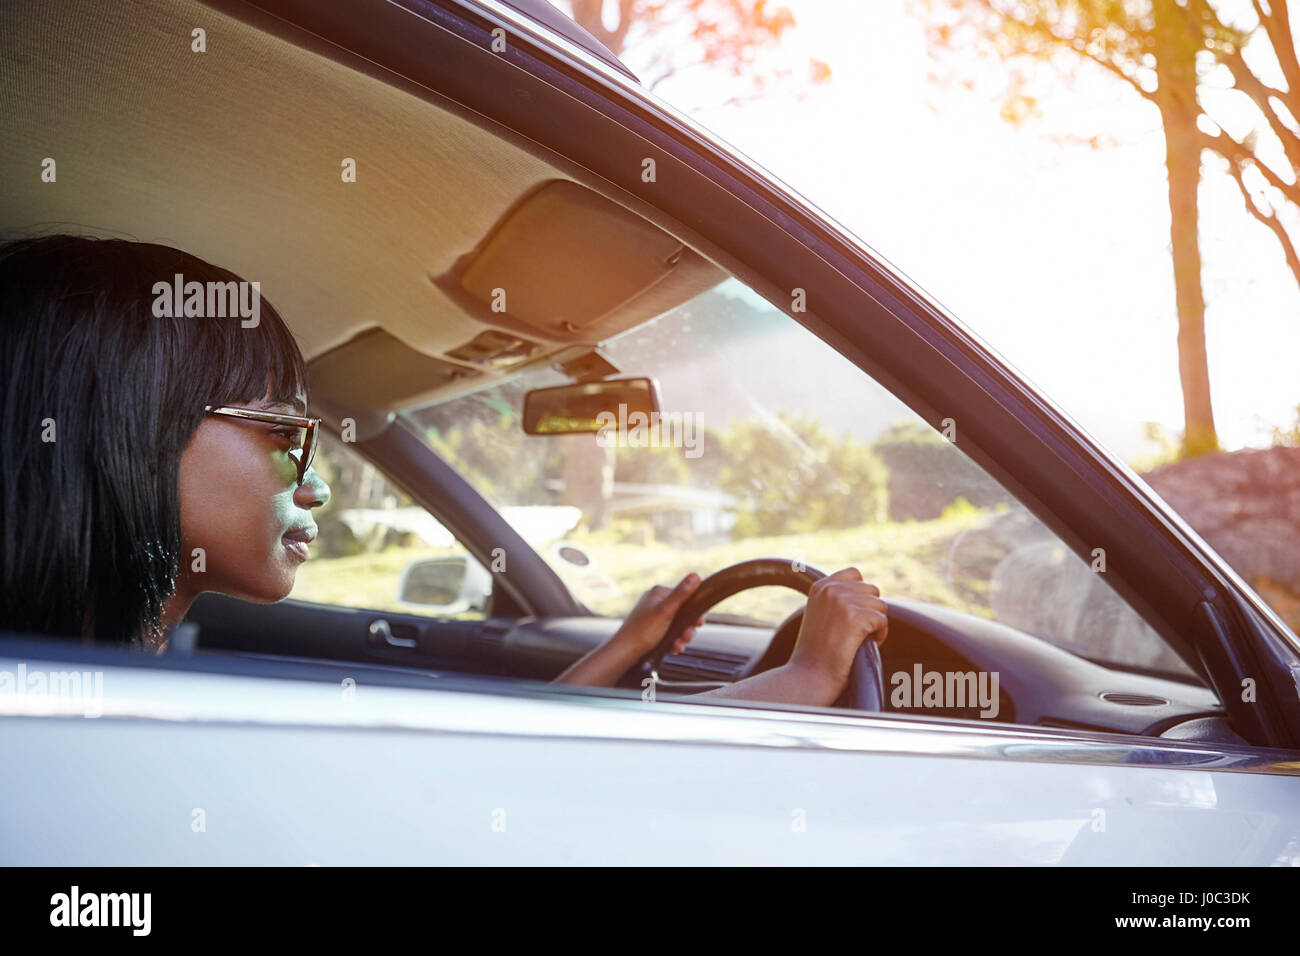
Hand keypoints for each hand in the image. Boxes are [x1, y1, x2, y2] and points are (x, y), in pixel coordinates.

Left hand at [612, 572, 706, 655]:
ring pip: (677, 624)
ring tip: (679, 645)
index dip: (694, 611)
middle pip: (682, 612)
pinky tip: (673, 648)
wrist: (624, 652)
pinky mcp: (652, 628)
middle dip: (687, 627)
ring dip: (681, 636)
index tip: (698, 623)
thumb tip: (695, 575)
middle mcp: (655, 602)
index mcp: (659, 593)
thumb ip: (681, 594)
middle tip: (687, 637)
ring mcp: (653, 616)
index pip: (685, 596)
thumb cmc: (642, 631)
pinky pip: (669, 633)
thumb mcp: (666, 611)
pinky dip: (673, 641)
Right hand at [788, 567, 887, 695]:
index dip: (861, 596)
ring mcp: (842, 601)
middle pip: (871, 590)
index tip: (853, 616)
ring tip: (859, 640)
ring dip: (875, 624)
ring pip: (880, 605)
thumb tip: (867, 593)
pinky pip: (882, 620)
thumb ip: (836, 599)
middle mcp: (830, 589)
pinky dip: (879, 636)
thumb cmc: (816, 653)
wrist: (809, 677)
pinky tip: (863, 646)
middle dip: (870, 611)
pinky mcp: (855, 616)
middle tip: (857, 633)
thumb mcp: (820, 615)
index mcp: (819, 586)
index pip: (855, 574)